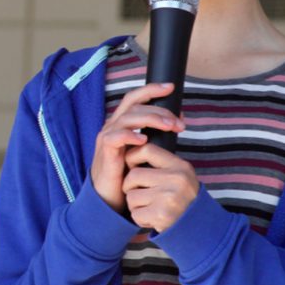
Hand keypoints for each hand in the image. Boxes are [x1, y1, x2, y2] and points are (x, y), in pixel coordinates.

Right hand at [90, 82, 184, 212]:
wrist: (108, 196)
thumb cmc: (127, 173)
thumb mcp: (144, 150)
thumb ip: (157, 134)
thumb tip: (179, 119)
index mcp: (122, 122)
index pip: (135, 98)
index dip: (152, 89)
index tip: (171, 87)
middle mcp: (113, 125)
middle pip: (133, 104)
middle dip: (159, 109)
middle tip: (178, 122)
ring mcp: (107, 137)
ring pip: (127, 117)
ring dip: (151, 119)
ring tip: (169, 127)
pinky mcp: (105, 151)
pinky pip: (115, 137)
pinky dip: (130, 135)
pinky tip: (143, 140)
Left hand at [122, 144, 198, 232]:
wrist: (200, 228)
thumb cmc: (183, 200)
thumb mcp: (181, 176)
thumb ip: (161, 164)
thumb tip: (131, 150)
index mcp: (180, 166)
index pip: (147, 149)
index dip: (132, 157)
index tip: (131, 166)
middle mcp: (176, 179)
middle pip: (133, 175)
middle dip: (129, 186)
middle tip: (138, 194)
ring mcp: (169, 197)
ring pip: (131, 195)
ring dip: (134, 205)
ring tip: (149, 208)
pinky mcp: (161, 215)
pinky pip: (135, 213)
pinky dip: (140, 218)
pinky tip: (152, 219)